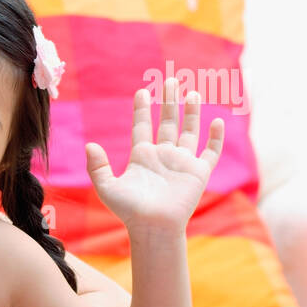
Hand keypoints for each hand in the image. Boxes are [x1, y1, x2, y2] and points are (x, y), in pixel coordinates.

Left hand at [85, 77, 224, 234]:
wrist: (153, 226)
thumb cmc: (129, 210)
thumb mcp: (106, 187)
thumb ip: (97, 166)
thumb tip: (89, 145)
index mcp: (142, 157)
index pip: (143, 126)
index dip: (142, 109)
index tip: (142, 91)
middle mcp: (163, 156)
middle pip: (168, 123)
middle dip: (169, 101)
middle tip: (171, 79)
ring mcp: (182, 163)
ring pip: (189, 131)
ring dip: (191, 112)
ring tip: (191, 92)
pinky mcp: (198, 172)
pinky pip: (210, 151)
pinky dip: (215, 137)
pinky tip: (216, 121)